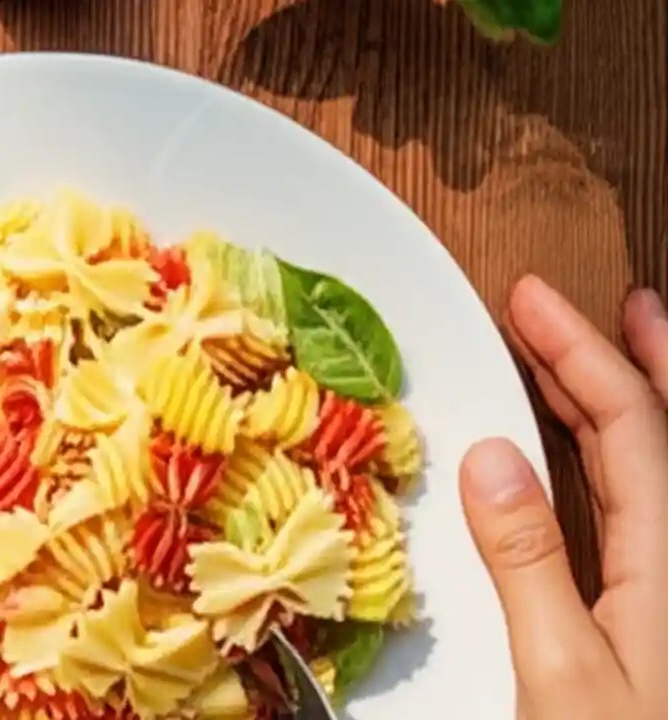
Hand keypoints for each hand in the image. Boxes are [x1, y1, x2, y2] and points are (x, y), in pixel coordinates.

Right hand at [460, 276, 667, 718]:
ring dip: (637, 394)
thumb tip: (494, 460)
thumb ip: (531, 565)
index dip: (580, 352)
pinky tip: (605, 459)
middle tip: (575, 302)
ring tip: (618, 342)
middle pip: (659, 430)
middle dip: (617, 355)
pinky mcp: (659, 614)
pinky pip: (648, 505)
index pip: (631, 426)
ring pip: (662, 464)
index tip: (528, 299)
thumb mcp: (563, 677)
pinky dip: (629, 458)